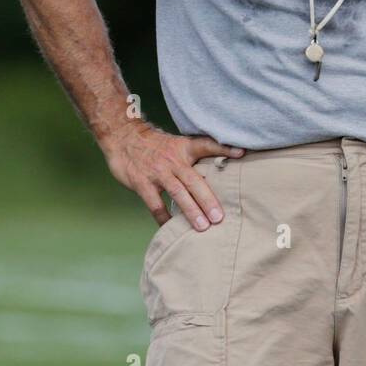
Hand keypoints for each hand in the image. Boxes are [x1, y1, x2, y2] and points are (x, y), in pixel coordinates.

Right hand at [103, 120, 244, 230]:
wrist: (123, 137)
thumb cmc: (155, 145)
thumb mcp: (177, 145)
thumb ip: (195, 157)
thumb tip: (218, 172)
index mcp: (184, 149)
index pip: (207, 146)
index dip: (224, 148)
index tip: (242, 153)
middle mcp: (173, 160)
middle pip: (194, 180)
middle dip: (208, 199)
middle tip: (220, 217)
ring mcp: (158, 172)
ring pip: (177, 193)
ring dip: (191, 211)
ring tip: (203, 227)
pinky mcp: (142, 183)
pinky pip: (155, 205)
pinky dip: (164, 218)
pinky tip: (171, 229)